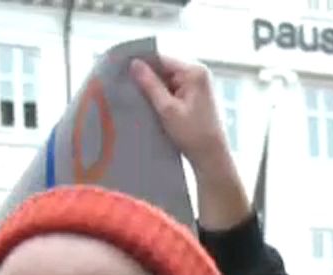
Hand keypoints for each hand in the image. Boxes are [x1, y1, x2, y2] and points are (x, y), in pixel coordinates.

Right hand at [130, 56, 230, 171]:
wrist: (211, 157)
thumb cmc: (193, 135)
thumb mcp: (168, 109)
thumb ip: (150, 85)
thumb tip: (134, 64)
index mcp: (194, 72)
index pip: (161, 59)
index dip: (141, 62)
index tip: (121, 68)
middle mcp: (197, 74)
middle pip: (163, 69)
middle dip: (146, 77)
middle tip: (123, 84)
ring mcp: (196, 85)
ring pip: (166, 81)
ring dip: (152, 89)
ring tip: (132, 96)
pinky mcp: (193, 97)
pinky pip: (171, 91)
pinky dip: (160, 97)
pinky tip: (147, 104)